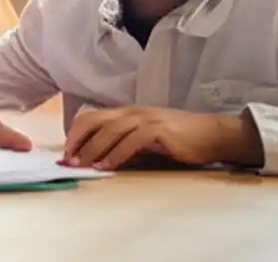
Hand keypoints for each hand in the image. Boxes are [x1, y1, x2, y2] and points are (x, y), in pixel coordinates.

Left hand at [63, 106, 263, 170]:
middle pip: (95, 121)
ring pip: (110, 131)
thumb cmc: (179, 138)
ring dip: (92, 149)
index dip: (75, 134)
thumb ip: (125, 144)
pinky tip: (108, 166)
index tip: (65, 152)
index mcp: (127, 113)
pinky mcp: (159, 130)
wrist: (212, 134)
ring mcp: (146, 119)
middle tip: (67, 160)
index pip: (92, 117)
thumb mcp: (146, 139)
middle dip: (77, 140)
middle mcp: (133, 112)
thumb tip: (101, 157)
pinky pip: (132, 141)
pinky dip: (117, 154)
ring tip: (82, 165)